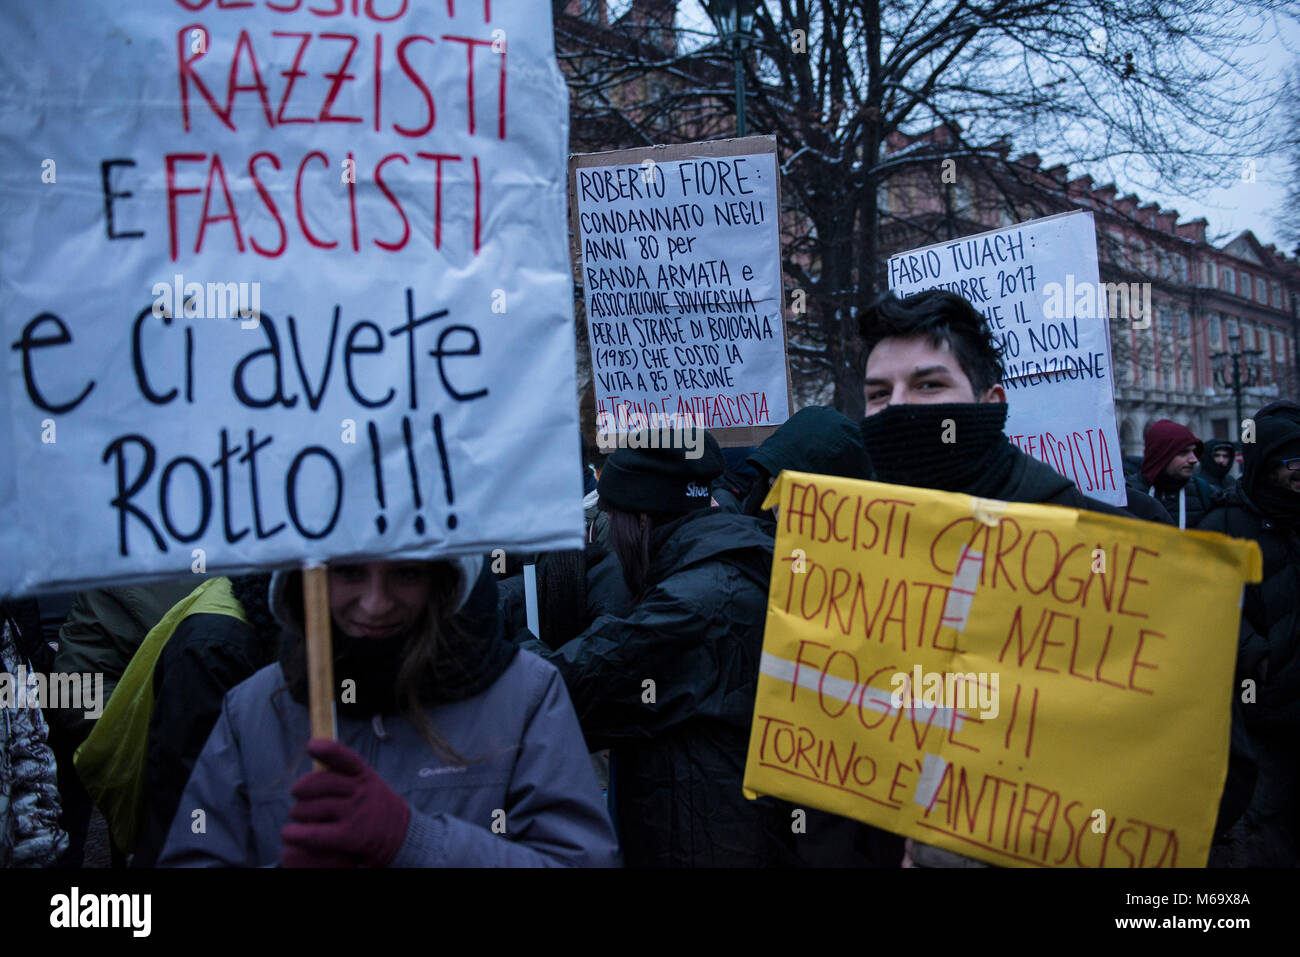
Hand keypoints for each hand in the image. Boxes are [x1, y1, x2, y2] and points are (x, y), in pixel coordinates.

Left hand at [280, 739, 410, 867]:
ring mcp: (357, 813)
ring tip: (297, 817)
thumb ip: (346, 776)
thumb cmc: (378, 810)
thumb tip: (314, 766)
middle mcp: (362, 792)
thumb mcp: (370, 785)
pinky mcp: (351, 837)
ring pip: (313, 808)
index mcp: (366, 776)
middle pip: (320, 784)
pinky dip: (297, 834)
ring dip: (298, 813)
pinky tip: (290, 834)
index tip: (312, 746)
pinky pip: (315, 834)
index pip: (346, 759)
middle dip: (302, 789)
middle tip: (297, 794)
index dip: (328, 750)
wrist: (404, 838)